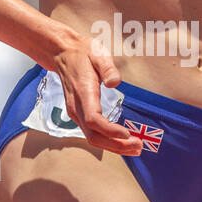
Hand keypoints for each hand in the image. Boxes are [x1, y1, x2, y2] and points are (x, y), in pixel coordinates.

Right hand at [51, 37, 142, 156]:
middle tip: (138, 145)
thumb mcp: (97, 52)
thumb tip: (114, 82)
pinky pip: (92, 133)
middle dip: (116, 144)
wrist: (62, 54)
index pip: (93, 119)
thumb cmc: (83, 53)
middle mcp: (77, 106)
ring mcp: (76, 113)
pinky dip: (108, 141)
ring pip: (92, 138)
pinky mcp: (79, 115)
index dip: (110, 131)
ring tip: (135, 148)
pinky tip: (122, 142)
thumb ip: (107, 67)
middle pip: (94, 135)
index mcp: (83, 92)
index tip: (127, 134)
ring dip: (113, 146)